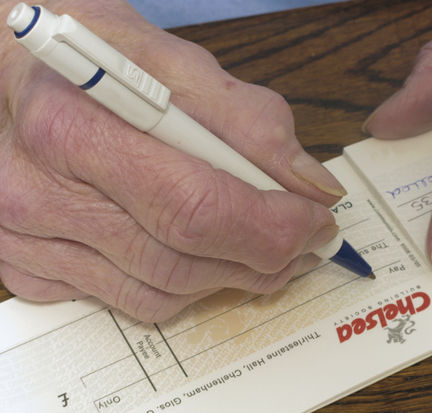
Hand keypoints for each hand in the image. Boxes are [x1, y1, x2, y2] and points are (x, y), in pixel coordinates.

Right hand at [0, 0, 345, 320]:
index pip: (196, 207)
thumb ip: (245, 119)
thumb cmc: (80, 49)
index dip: (272, 226)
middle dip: (263, 258)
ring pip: (158, 293)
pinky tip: (198, 255)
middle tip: (303, 238)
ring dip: (228, 277)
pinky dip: (179, 287)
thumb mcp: (166, 56)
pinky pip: (124, 301)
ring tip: (261, 248)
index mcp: (75, 129)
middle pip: (182, 261)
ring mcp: (28, 241)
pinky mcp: (29, 266)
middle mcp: (40, 195)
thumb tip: (309, 182)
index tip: (316, 220)